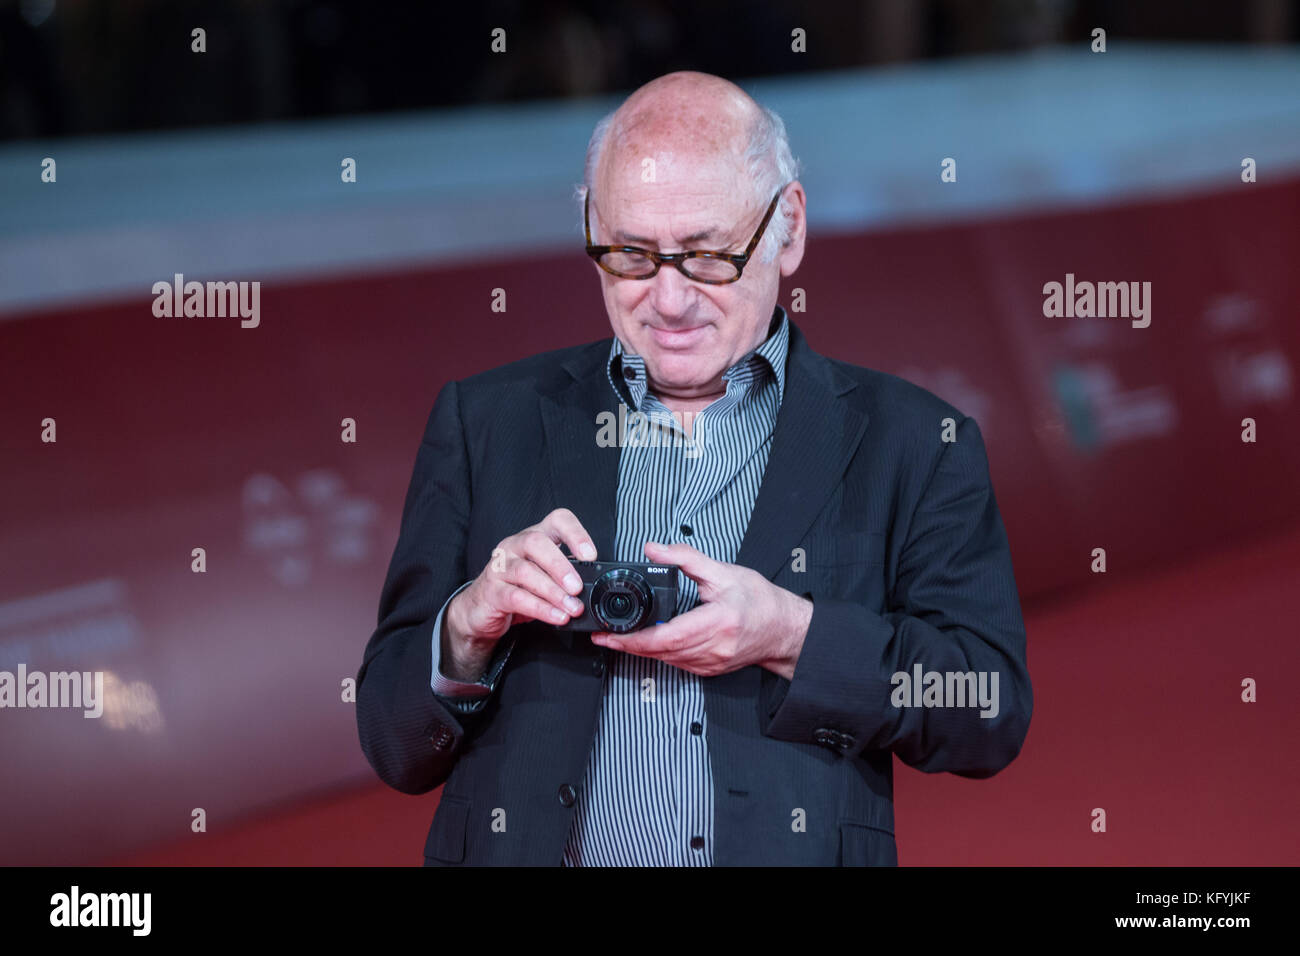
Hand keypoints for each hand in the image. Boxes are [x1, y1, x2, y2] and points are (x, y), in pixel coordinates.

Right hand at [443, 508, 595, 679]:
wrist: (481, 609)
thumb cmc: (518, 588)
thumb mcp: (545, 577)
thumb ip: (565, 576)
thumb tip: (593, 586)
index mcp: (534, 537)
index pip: (557, 520)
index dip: (576, 534)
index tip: (591, 556)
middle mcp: (514, 546)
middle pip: (536, 542)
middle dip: (560, 566)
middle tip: (578, 587)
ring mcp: (500, 567)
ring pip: (526, 571)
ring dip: (553, 592)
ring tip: (572, 608)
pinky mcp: (492, 591)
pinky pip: (517, 597)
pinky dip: (541, 608)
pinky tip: (557, 616)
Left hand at [590, 540, 812, 679]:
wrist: (785, 629)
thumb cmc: (760, 601)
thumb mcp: (725, 571)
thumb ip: (686, 558)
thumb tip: (654, 549)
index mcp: (718, 622)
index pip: (666, 637)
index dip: (634, 639)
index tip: (610, 635)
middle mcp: (713, 648)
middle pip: (660, 653)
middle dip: (628, 646)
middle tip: (602, 637)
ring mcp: (712, 663)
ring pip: (666, 661)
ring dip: (640, 652)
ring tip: (616, 640)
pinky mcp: (710, 669)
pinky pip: (677, 664)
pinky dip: (659, 655)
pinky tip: (647, 644)